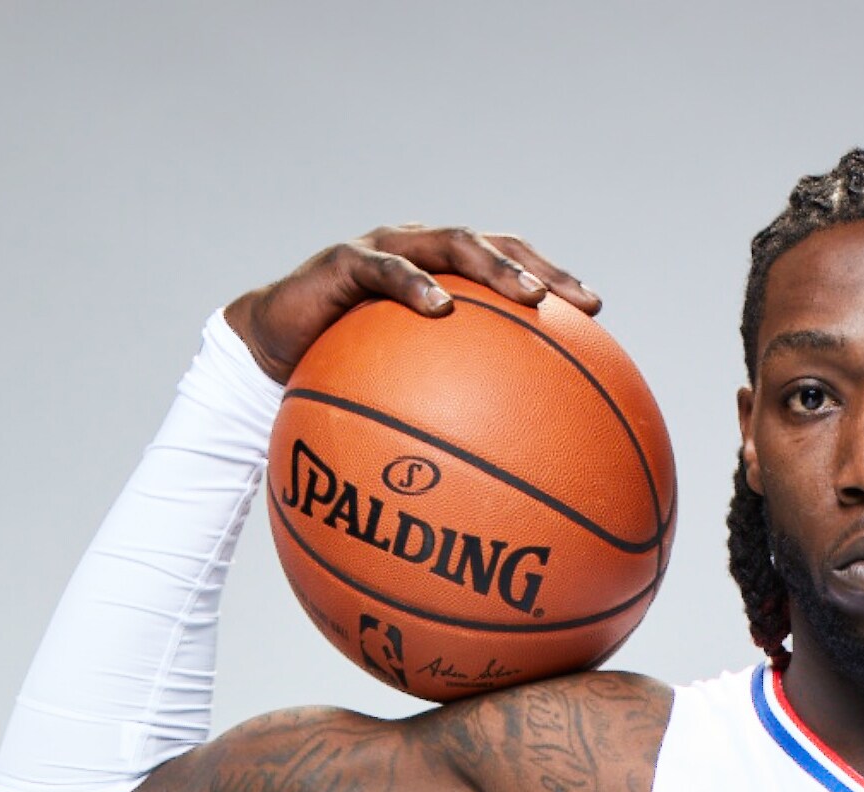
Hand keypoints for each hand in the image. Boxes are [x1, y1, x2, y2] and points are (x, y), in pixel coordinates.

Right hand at [225, 224, 600, 383]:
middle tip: (569, 300)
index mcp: (441, 276)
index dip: (552, 277)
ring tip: (525, 295)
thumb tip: (506, 476)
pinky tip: (440, 308)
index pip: (507, 264)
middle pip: (488, 244)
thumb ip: (450, 414)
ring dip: (491, 267)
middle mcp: (419, 252)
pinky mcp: (344, 261)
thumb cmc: (337, 381)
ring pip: (448, 243)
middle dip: (533, 267)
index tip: (597, 307)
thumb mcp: (402, 399)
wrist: (266, 358)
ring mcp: (383, 251)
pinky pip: (385, 269)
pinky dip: (415, 285)